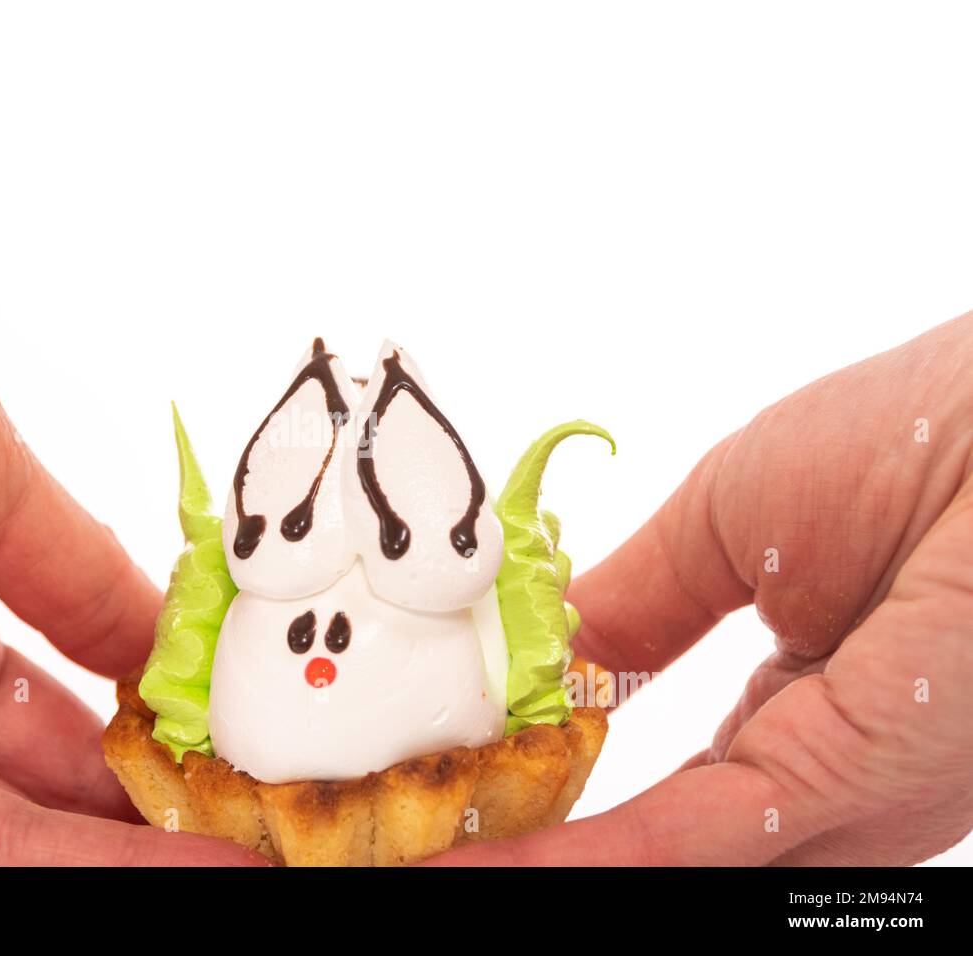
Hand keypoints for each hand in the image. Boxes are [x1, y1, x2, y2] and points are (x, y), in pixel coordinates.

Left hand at [0, 242, 263, 864]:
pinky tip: (172, 859)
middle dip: (147, 799)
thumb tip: (170, 631)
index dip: (143, 718)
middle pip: (35, 773)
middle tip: (254, 809)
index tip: (231, 732)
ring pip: (6, 824)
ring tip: (245, 853)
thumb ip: (71, 561)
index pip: (53, 688)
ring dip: (128, 847)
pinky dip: (68, 859)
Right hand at [433, 312, 972, 864]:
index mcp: (806, 718)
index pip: (660, 796)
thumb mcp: (723, 526)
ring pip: (653, 868)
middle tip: (410, 840)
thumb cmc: (910, 441)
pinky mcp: (835, 785)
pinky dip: (561, 857)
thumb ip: (627, 607)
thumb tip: (533, 656)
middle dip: (526, 848)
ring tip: (406, 855)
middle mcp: (822, 785)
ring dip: (520, 862)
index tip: (453, 784)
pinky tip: (463, 857)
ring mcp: (831, 798)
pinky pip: (677, 845)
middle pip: (651, 856)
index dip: (552, 800)